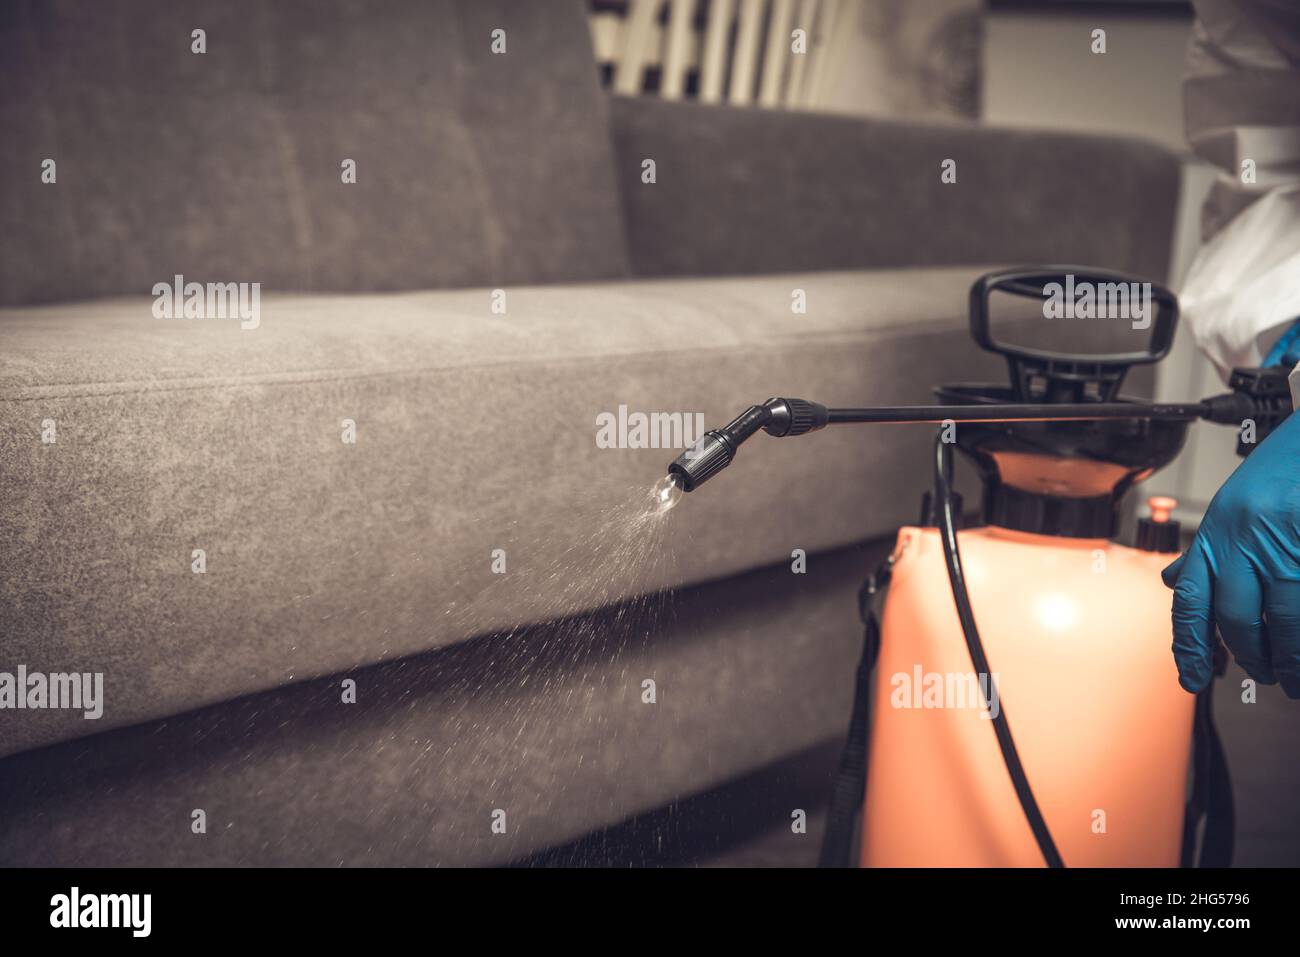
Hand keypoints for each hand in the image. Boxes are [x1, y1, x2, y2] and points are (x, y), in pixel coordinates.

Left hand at [1162, 409, 1299, 697]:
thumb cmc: (1285, 468)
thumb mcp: (1234, 506)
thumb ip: (1208, 549)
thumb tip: (1175, 581)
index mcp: (1218, 531)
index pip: (1192, 599)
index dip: (1189, 645)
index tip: (1192, 677)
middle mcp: (1247, 538)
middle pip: (1237, 617)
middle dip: (1250, 655)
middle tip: (1264, 674)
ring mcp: (1288, 543)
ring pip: (1284, 620)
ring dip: (1290, 657)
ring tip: (1293, 676)